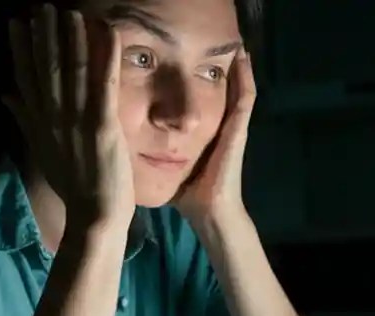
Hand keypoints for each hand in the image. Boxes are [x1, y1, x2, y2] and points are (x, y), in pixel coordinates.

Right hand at [4, 4, 133, 236]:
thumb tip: (5, 95)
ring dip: (71, 37)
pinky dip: (105, 55)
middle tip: (42, 7)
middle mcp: (54, 117)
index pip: (26, 78)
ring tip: (69, 12)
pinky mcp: (102, 126)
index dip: (21, 48)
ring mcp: (77, 120)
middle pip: (46, 67)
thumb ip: (25, 119)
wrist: (93, 216)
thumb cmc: (72, 186)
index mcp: (39, 123)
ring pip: (72, 70)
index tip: (16, 23)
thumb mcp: (42, 151)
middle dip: (44, 34)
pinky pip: (103, 83)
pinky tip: (106, 31)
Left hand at [173, 47, 256, 228]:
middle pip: (221, 88)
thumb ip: (155, 150)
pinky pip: (245, 98)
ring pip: (238, 87)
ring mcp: (233, 127)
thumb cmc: (188, 194)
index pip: (202, 97)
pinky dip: (245, 78)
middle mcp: (221, 126)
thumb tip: (129, 144)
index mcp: (205, 132)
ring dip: (237, 66)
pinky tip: (243, 59)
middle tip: (212, 44)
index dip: (197, 78)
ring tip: (234, 43)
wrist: (209, 212)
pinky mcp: (238, 131)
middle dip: (217, 66)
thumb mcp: (168, 163)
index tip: (188, 59)